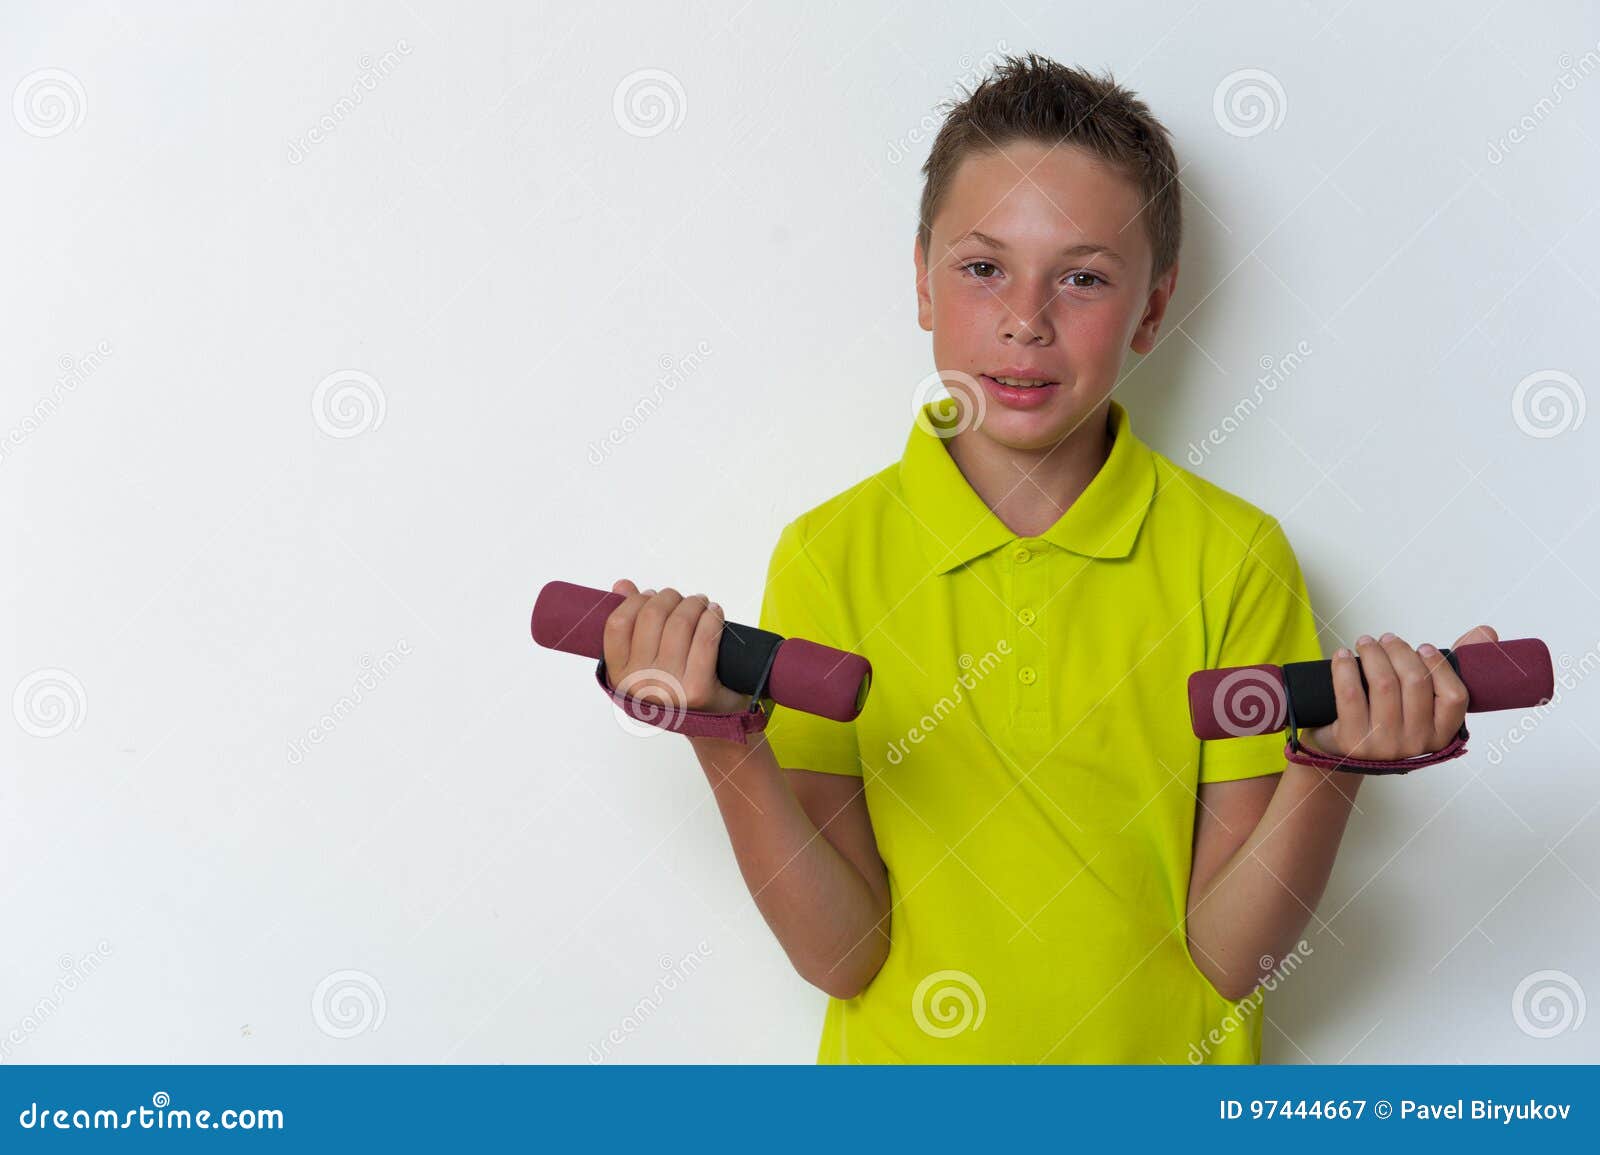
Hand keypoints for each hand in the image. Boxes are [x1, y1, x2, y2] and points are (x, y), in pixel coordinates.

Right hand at [602, 580, 748, 715]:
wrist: (712, 726)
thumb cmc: (677, 688)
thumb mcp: (646, 662)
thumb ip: (631, 624)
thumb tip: (622, 586)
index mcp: (620, 675)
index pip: (617, 623)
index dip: (635, 601)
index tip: (650, 596)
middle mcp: (640, 683)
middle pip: (652, 616)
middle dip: (669, 597)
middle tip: (681, 598)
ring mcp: (668, 687)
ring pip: (680, 623)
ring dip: (693, 603)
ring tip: (700, 603)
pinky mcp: (697, 688)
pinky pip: (705, 638)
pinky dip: (712, 618)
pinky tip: (714, 613)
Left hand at [1300, 625, 1499, 759]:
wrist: (1347, 752)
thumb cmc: (1391, 719)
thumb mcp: (1423, 702)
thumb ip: (1452, 667)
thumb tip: (1486, 632)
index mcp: (1441, 734)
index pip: (1454, 696)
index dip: (1439, 666)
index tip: (1423, 647)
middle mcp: (1415, 742)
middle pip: (1414, 682)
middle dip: (1400, 651)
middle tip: (1388, 639)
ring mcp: (1383, 743)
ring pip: (1384, 684)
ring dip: (1373, 653)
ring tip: (1366, 642)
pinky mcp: (1352, 740)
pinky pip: (1350, 694)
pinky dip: (1345, 668)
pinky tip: (1342, 655)